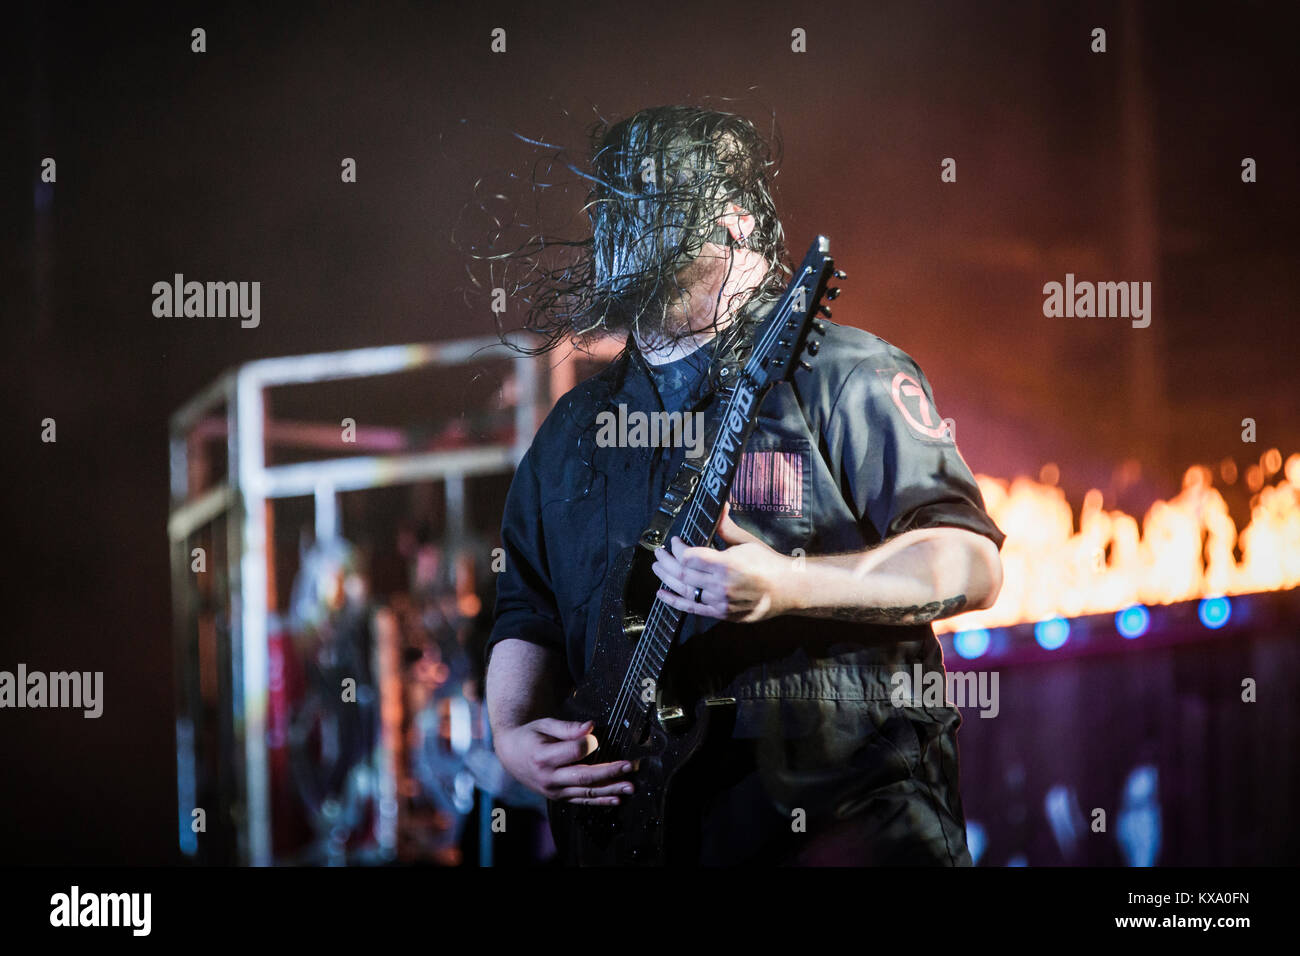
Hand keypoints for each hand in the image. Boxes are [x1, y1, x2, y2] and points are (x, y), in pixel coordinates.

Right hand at [493, 717, 633, 805]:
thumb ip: (567, 727)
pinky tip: (616, 799)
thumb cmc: (530, 736)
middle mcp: (548, 778)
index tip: (597, 737)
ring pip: (586, 792)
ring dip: (610, 790)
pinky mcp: (558, 798)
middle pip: (583, 777)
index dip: (589, 743)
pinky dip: (600, 801)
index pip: (573, 752)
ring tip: (629, 787)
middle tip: (628, 767)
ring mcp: (553, 791)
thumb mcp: (545, 725)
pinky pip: (581, 801)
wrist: (510, 755)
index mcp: (543, 757)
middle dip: (609, 772)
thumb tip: (591, 727)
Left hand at [652, 503, 795, 622]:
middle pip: (682, 573)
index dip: (677, 548)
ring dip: (666, 578)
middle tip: (659, 552)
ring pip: (683, 590)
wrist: (785, 590)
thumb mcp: (746, 542)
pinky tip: (662, 593)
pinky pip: (691, 608)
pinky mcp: (720, 613)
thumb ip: (726, 526)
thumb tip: (719, 505)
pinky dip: (673, 601)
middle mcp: (721, 585)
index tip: (675, 540)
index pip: (690, 557)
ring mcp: (719, 601)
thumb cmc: (767, 564)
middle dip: (666, 561)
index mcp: (727, 564)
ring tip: (657, 567)